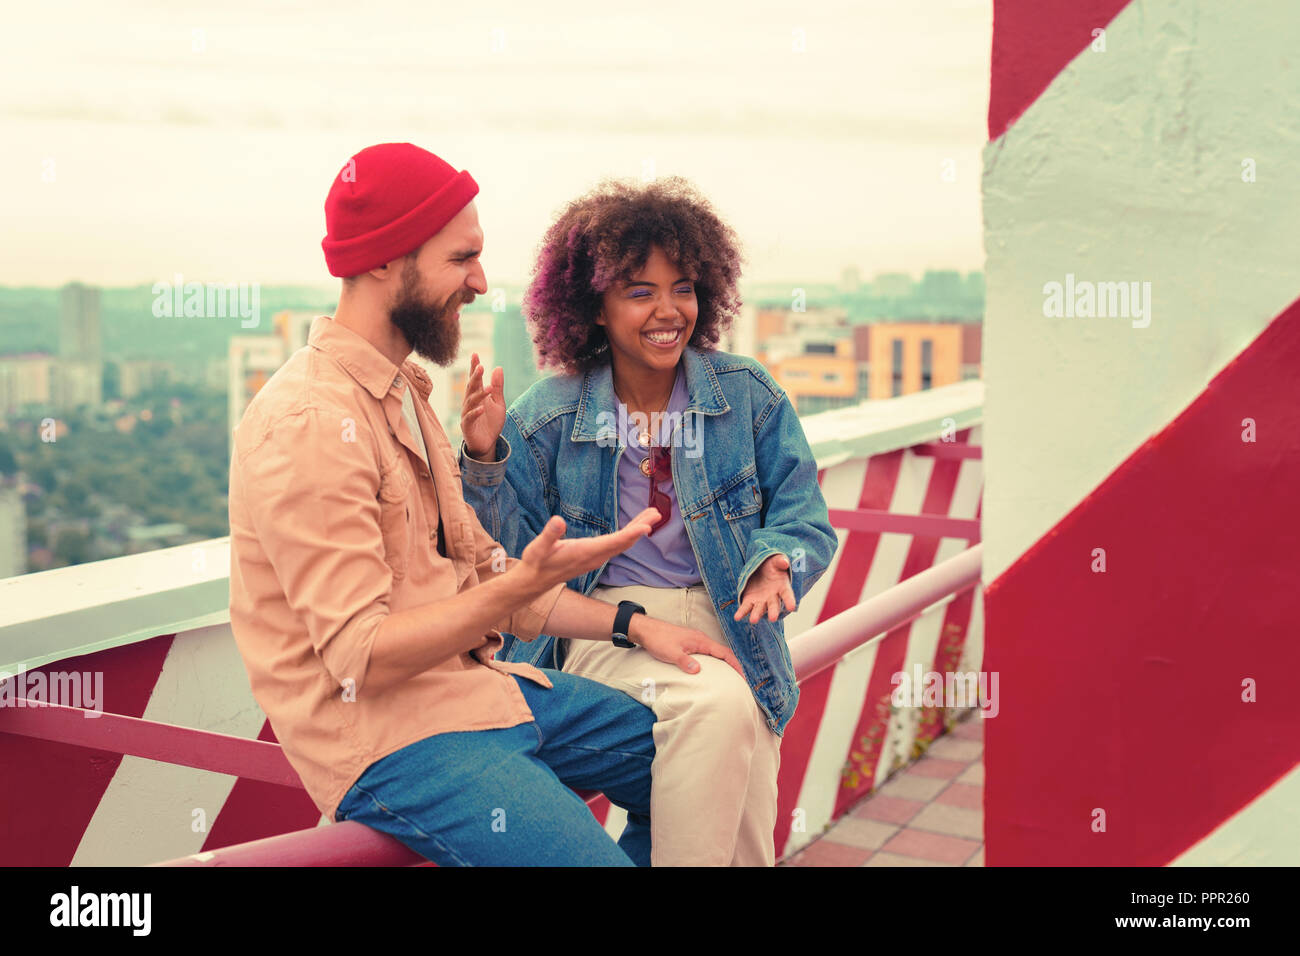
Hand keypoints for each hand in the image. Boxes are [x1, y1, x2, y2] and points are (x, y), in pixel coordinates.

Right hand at [461, 352, 504, 460]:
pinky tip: (482, 408)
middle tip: (480, 366)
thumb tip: (498, 368)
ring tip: (488, 388)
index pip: (474, 379)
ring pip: (471, 402)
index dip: (474, 367)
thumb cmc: (491, 421)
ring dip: (479, 394)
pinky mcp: (467, 426)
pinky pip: (470, 418)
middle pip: (471, 387)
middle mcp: (469, 402)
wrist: (488, 442)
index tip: (475, 354)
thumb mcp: (498, 403)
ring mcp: (467, 414)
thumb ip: (497, 387)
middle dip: (474, 377)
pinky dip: (475, 412)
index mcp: (476, 395)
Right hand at [514, 507, 660, 595]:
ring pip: (622, 543)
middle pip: (624, 541)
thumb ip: (549, 534)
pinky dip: (628, 535)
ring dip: (637, 530)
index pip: (614, 542)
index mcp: (585, 552)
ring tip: (651, 516)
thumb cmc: (536, 563)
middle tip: (657, 513)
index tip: (647, 526)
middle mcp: (594, 556)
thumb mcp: (539, 547)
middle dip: (641, 527)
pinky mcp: (593, 557)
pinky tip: (634, 528)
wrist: (534, 581)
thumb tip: (558, 521)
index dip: (631, 534)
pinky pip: (616, 545)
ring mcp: (595, 558)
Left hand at [628, 615, 743, 676]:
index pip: (724, 653)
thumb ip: (684, 661)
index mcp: (701, 641)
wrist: (647, 629)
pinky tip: (712, 670)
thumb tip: (697, 670)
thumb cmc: (658, 639)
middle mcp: (701, 639)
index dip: (736, 665)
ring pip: (715, 653)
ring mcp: (696, 641)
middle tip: (741, 680)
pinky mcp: (690, 644)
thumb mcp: (671, 653)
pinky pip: (708, 653)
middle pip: (723, 653)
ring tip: (730, 677)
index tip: (743, 677)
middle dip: (734, 665)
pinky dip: (715, 661)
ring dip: (724, 664)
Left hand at [734, 553, 796, 623]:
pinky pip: (746, 608)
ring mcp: (761, 601)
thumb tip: (784, 562)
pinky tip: (737, 617)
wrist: (759, 569)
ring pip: (759, 609)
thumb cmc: (771, 566)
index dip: (790, 601)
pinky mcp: (749, 601)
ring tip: (753, 620)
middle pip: (774, 606)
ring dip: (756, 615)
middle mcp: (773, 597)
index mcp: (782, 587)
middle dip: (773, 612)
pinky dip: (741, 612)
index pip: (787, 595)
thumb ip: (780, 561)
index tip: (792, 607)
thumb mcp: (776, 561)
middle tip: (773, 618)